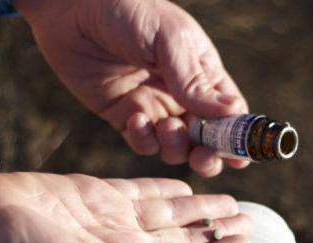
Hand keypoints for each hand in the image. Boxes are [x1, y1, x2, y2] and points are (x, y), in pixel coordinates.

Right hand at [0, 173, 251, 242]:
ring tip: (228, 200)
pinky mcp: (96, 193)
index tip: (248, 241)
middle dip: (216, 230)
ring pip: (169, 213)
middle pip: (184, 239)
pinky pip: (141, 190)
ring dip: (198, 208)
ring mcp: (112, 219)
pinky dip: (166, 187)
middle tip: (249, 219)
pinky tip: (185, 185)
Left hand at [13, 0, 249, 176]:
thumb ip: (196, 81)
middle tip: (202, 157)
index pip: (231, 113)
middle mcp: (182, 95)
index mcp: (204, 73)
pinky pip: (142, 143)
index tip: (240, 156)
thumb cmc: (129, 12)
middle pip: (207, 140)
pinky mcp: (125, 116)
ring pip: (176, 147)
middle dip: (208, 155)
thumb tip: (234, 113)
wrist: (72, 9)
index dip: (237, 137)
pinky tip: (135, 118)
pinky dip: (143, 140)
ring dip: (175, 146)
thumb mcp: (169, 41)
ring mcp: (154, 107)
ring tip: (164, 125)